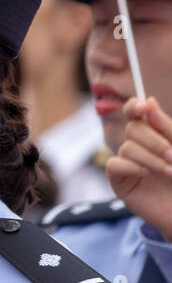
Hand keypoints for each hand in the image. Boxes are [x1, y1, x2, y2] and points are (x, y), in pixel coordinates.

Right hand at [107, 96, 171, 240]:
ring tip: (169, 171)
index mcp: (154, 134)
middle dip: (154, 141)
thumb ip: (167, 127)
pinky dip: (132, 167)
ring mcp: (128, 163)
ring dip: (150, 158)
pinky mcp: (120, 181)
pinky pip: (115, 165)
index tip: (144, 107)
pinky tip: (147, 175)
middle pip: (132, 128)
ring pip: (127, 147)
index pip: (135, 112)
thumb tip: (149, 101)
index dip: (135, 107)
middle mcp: (139, 146)